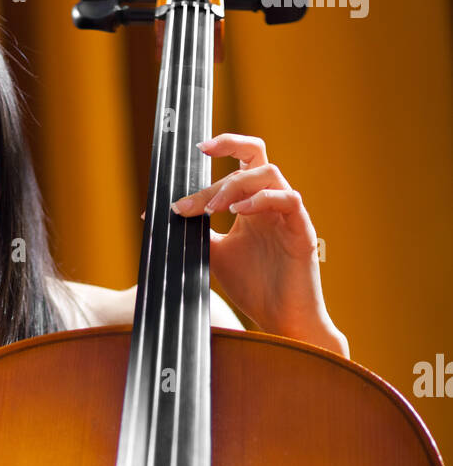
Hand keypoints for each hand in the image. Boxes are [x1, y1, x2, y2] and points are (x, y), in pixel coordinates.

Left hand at [170, 133, 343, 351]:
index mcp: (254, 204)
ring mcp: (289, 215)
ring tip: (212, 210)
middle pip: (250, 164)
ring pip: (270, 173)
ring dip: (236, 185)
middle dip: (214, 184)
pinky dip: (262, 200)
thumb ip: (198, 233)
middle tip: (187, 206)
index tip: (198, 149)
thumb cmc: (254, 287)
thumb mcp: (216, 255)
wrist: (282, 321)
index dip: (226, 144)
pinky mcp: (302, 231)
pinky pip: (289, 200)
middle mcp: (273, 203)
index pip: (245, 159)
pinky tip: (239, 213)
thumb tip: (164, 217)